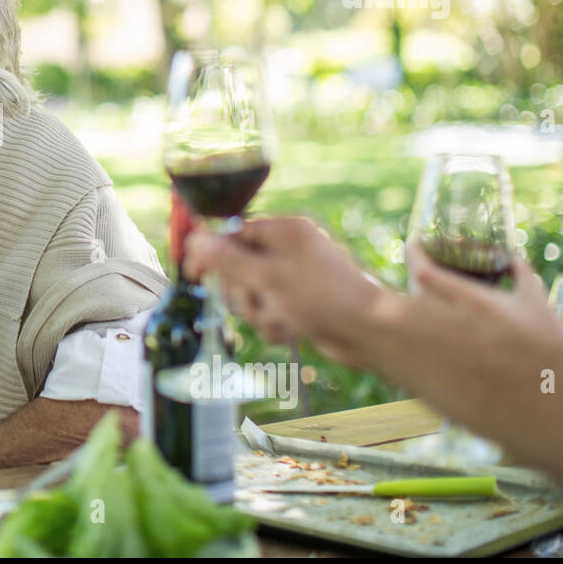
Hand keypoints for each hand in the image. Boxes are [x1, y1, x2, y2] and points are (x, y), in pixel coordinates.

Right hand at [183, 217, 385, 365]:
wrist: (369, 333)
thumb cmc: (322, 297)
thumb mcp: (268, 277)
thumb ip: (228, 260)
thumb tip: (195, 240)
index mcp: (284, 231)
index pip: (233, 234)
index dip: (212, 254)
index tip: (193, 273)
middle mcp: (289, 249)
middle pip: (238, 268)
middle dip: (243, 293)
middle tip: (255, 302)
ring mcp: (294, 277)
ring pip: (252, 294)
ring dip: (259, 312)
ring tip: (281, 320)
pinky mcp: (299, 302)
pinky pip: (269, 311)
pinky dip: (275, 324)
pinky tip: (291, 331)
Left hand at [406, 237, 562, 347]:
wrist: (549, 387)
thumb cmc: (545, 340)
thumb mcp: (536, 299)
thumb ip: (520, 272)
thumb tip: (510, 257)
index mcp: (470, 301)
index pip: (424, 273)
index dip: (415, 254)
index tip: (415, 241)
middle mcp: (450, 321)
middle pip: (415, 290)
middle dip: (416, 273)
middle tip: (423, 257)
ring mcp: (444, 343)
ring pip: (417, 313)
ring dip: (420, 294)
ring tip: (432, 281)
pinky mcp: (446, 361)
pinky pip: (428, 332)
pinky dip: (428, 314)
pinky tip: (440, 310)